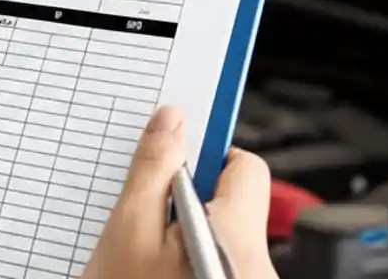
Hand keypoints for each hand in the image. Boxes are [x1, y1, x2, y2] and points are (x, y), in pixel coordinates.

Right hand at [82, 106, 278, 278]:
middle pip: (230, 207)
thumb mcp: (128, 233)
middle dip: (186, 204)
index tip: (173, 160)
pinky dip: (189, 267)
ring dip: (184, 241)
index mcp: (238, 237)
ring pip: (221, 242)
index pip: (245, 166)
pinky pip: (219, 268)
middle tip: (143, 222)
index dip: (206, 156)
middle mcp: (259, 269)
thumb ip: (153, 171)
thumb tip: (172, 123)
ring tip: (143, 263)